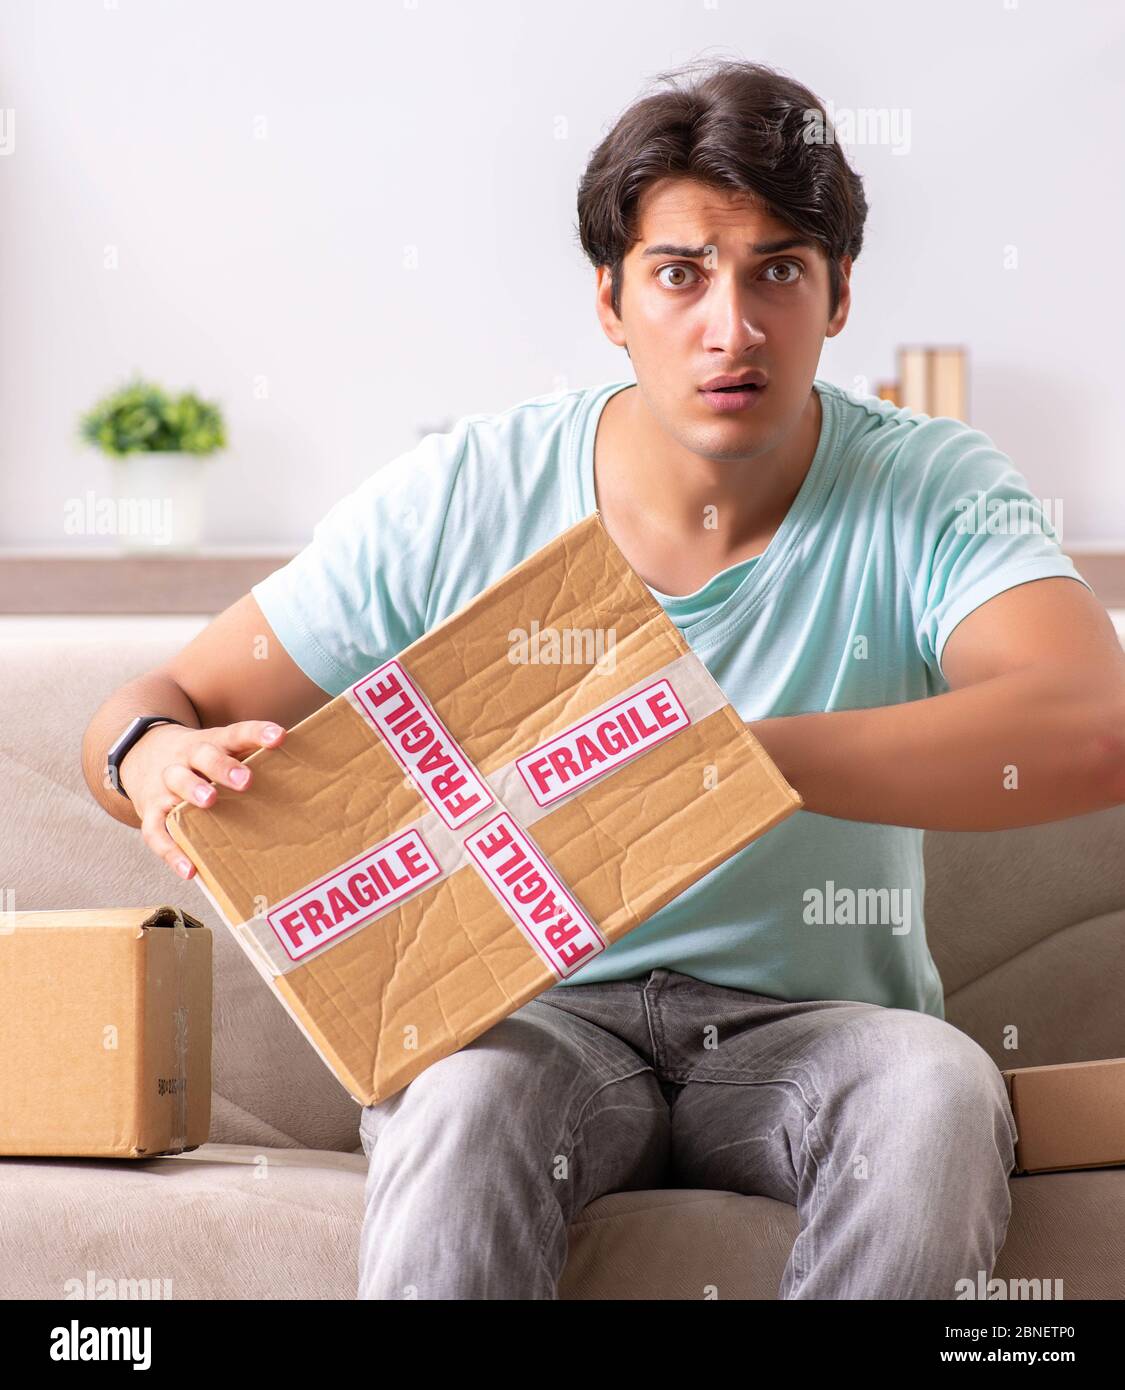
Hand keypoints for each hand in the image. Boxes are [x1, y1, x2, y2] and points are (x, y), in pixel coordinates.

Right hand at [119, 719, 286, 878]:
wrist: (143, 754)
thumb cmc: (200, 761)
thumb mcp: (222, 750)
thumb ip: (253, 761)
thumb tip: (304, 779)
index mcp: (212, 742)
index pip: (236, 734)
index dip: (257, 733)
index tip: (279, 737)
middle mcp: (187, 758)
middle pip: (203, 755)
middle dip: (223, 767)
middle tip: (245, 780)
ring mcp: (165, 782)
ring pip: (176, 782)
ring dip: (193, 791)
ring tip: (210, 802)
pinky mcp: (149, 809)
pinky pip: (156, 831)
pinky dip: (171, 851)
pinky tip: (190, 870)